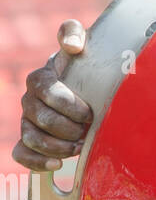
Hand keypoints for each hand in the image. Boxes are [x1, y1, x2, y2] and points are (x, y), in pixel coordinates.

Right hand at [12, 20, 92, 172]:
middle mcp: (30, 100)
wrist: (86, 93)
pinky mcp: (28, 141)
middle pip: (41, 118)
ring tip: (79, 146)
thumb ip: (74, 34)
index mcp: (41, 79)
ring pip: (32, 138)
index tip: (89, 111)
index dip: (67, 104)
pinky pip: (21, 154)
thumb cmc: (85, 72)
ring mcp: (27, 121)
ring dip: (58, 146)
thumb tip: (72, 46)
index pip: (46, 91)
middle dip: (68, 128)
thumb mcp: (84, 49)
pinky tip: (57, 165)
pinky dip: (37, 162)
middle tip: (88, 130)